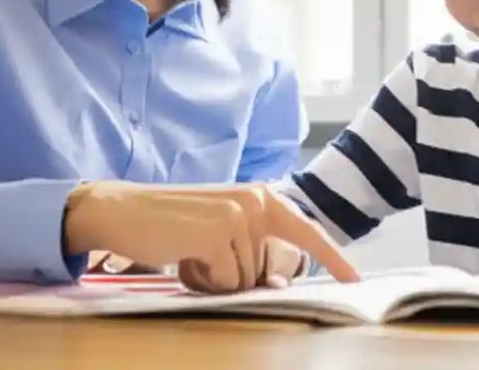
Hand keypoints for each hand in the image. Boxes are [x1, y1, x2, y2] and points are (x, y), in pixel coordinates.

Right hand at [64, 182, 355, 292]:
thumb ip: (253, 251)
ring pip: (245, 280)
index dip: (332, 258)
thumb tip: (278, 282)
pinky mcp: (219, 232)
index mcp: (262, 197)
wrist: (123, 210)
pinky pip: (226, 281)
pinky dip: (203, 279)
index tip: (355, 279)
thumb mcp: (220, 233)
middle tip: (201, 254)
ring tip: (189, 252)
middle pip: (266, 269)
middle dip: (235, 277)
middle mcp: (256, 201)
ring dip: (215, 278)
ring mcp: (239, 215)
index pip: (306, 231)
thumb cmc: (171, 224)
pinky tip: (183, 256)